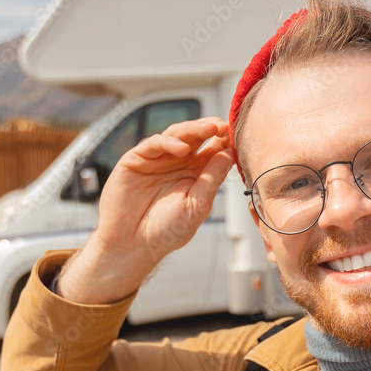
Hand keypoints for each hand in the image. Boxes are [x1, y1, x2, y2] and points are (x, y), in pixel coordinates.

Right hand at [59, 117, 233, 304]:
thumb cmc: (166, 230)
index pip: (214, 149)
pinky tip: (182, 148)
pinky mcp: (136, 159)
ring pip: (177, 134)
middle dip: (211, 128)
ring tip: (209, 129)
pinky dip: (168, 143)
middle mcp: (178, 162)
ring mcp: (157, 159)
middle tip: (224, 126)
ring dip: (193, 129)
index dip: (225, 140)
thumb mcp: (197, 206)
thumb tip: (230, 154)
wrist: (132, 245)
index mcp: (197, 172)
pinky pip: (154, 144)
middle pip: (197, 136)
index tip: (237, 135)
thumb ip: (212, 179)